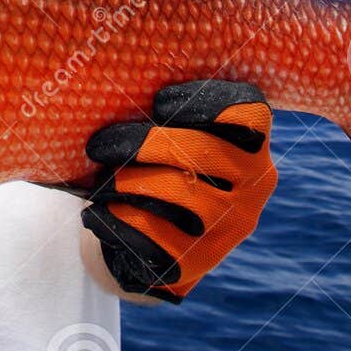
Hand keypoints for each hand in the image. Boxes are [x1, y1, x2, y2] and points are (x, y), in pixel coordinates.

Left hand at [82, 79, 275, 301]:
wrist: (151, 242)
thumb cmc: (156, 167)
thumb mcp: (169, 133)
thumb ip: (164, 113)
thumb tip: (119, 88)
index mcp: (252, 145)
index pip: (248, 113)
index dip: (202, 102)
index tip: (158, 103)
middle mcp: (254, 185)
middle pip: (201, 151)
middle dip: (141, 145)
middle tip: (98, 145)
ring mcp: (231, 227)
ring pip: (176, 193)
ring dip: (125, 183)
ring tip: (98, 182)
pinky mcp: (199, 262)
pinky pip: (151, 236)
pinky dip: (114, 221)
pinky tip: (96, 215)